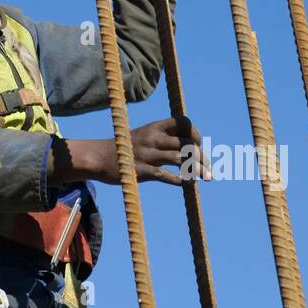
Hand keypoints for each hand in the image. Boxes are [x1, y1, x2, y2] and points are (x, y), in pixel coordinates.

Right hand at [54, 118, 209, 187]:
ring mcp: (147, 154)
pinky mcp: (141, 170)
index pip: (183, 123)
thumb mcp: (143, 135)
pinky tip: (188, 184)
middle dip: (202, 156)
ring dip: (197, 169)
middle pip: (187, 143)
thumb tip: (187, 146)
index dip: (195, 133)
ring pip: (181, 159)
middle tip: (209, 169)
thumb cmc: (125, 147)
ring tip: (207, 177)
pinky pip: (166, 175)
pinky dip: (181, 180)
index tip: (199, 146)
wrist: (98, 156)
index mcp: (154, 127)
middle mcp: (153, 138)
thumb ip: (162, 137)